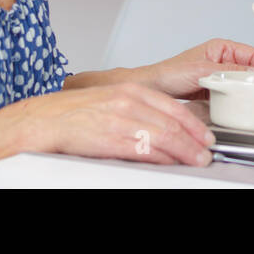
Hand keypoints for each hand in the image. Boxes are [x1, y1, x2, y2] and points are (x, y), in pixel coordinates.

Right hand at [28, 83, 215, 165]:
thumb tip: (165, 126)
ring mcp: (121, 120)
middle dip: (194, 141)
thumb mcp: (112, 100)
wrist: (46, 119)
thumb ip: (139, 109)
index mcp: (131, 90)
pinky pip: (144, 150)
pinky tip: (170, 164)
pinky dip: (162, 159)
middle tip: (207, 153)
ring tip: (196, 161)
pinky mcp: (111, 139)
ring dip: (184, 152)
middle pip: (173, 123)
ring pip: (163, 137)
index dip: (194, 123)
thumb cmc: (77, 112)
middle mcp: (129, 102)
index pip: (173, 107)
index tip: (206, 136)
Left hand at [145, 38, 253, 98]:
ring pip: (243, 83)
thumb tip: (252, 73)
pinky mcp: (216, 89)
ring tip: (244, 99)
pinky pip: (233, 93)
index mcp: (222, 48)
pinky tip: (232, 105)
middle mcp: (223, 60)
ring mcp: (220, 75)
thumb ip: (228, 71)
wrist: (153, 89)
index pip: (253, 54)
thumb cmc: (170, 73)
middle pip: (251, 69)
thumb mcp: (202, 70)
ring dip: (245, 91)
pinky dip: (235, 99)